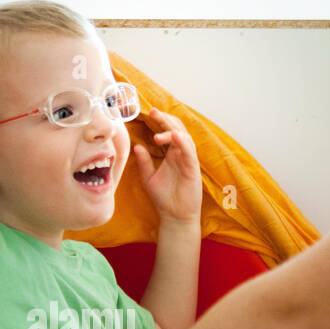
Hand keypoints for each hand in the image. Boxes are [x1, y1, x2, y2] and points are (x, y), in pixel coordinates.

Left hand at [134, 108, 202, 223]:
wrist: (175, 216)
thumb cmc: (164, 198)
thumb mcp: (148, 178)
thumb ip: (144, 162)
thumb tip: (136, 146)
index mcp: (172, 154)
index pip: (168, 132)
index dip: (161, 121)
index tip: (150, 112)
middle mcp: (181, 154)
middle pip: (177, 129)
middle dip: (166, 119)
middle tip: (153, 112)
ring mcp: (188, 160)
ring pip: (184, 138)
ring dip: (172, 131)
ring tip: (159, 131)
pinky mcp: (193, 169)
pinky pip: (189, 152)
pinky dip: (182, 143)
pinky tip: (174, 136)